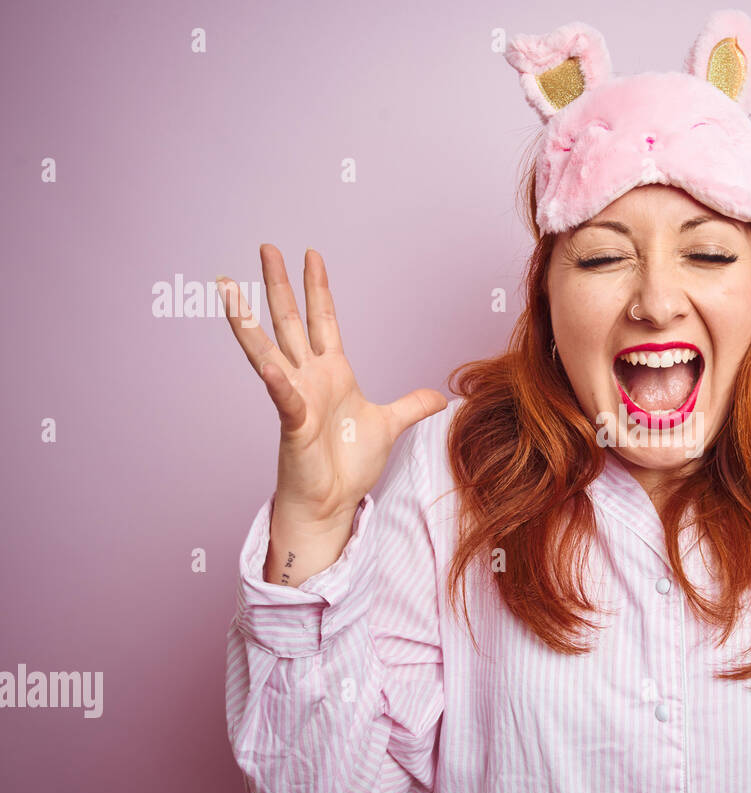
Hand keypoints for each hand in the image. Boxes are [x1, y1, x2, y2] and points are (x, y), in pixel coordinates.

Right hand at [219, 245, 446, 527]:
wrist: (333, 502)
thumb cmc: (349, 465)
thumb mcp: (389, 426)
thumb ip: (412, 406)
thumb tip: (439, 398)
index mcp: (332, 373)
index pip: (323, 320)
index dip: (318, 287)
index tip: (311, 255)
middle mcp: (308, 378)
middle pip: (290, 321)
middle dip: (279, 284)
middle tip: (266, 247)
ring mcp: (296, 398)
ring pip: (268, 350)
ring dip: (247, 320)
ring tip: (227, 289)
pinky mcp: (292, 423)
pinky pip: (282, 397)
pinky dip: (276, 381)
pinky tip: (268, 365)